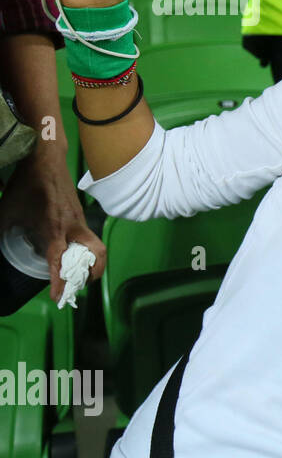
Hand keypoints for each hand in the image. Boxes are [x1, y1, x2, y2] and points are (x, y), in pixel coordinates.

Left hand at [0, 145, 106, 302]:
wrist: (46, 160)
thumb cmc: (26, 185)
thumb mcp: (7, 211)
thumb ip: (3, 232)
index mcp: (54, 228)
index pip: (59, 259)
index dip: (58, 280)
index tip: (57, 297)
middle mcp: (73, 227)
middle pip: (96, 254)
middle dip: (92, 274)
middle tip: (77, 286)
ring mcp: (80, 221)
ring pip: (96, 247)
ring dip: (93, 264)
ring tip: (79, 275)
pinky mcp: (81, 216)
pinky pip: (89, 239)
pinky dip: (86, 252)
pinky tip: (71, 255)